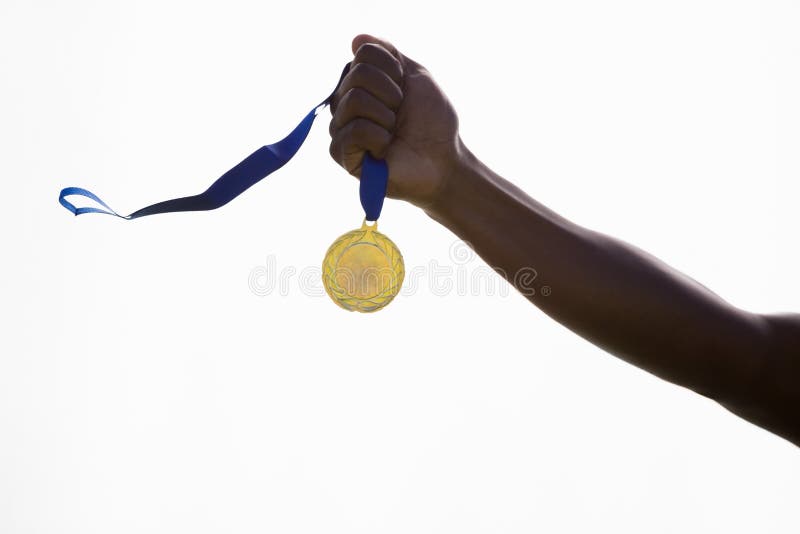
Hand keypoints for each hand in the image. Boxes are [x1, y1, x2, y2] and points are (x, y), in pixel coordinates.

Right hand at [329, 34, 461, 208]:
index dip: (393, 70)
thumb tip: (355, 39)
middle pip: (358, 74)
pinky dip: (379, 137)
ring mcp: (340, 126)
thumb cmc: (432, 123)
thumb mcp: (416, 76)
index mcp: (362, 82)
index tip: (405, 90)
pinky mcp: (341, 153)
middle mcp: (346, 101)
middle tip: (400, 115)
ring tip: (393, 132)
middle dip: (391, 93)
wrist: (442, 160)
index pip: (364, 53)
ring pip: (354, 100)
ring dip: (386, 116)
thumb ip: (388, 54)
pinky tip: (385, 149)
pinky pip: (354, 130)